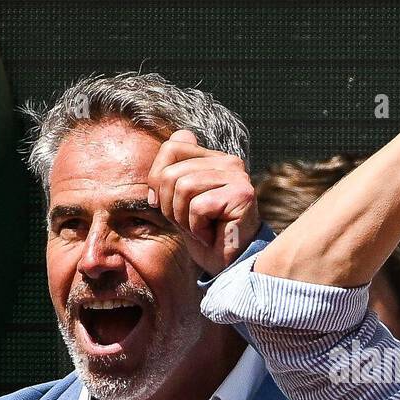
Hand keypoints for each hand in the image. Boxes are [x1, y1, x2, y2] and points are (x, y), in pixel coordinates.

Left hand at [146, 129, 258, 275]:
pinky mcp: (242, 195)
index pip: (172, 147)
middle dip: (170, 206)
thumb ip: (175, 170)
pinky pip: (198, 206)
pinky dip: (197, 228)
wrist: (229, 266)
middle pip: (172, 173)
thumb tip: (180, 133)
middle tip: (190, 223)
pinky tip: (211, 236)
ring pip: (183, 188)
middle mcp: (230, 162)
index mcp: (214, 158)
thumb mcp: (179, 200)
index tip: (165, 205)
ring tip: (201, 229)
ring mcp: (238, 177)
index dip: (157, 179)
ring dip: (184, 218)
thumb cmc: (205, 234)